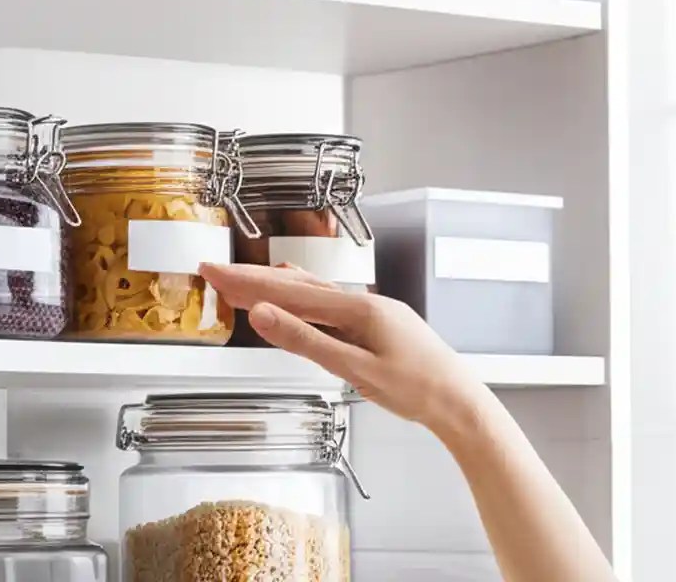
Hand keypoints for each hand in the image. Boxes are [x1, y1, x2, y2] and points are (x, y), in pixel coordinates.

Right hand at [200, 263, 486, 428]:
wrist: (462, 404)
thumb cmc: (418, 390)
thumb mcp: (355, 370)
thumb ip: (306, 341)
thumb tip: (262, 315)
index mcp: (357, 308)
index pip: (288, 291)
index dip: (245, 282)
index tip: (212, 271)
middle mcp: (363, 302)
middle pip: (297, 286)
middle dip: (252, 279)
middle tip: (214, 272)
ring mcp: (372, 312)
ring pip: (313, 292)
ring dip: (275, 287)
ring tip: (244, 280)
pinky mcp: (377, 325)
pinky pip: (330, 305)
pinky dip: (303, 298)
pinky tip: (298, 295)